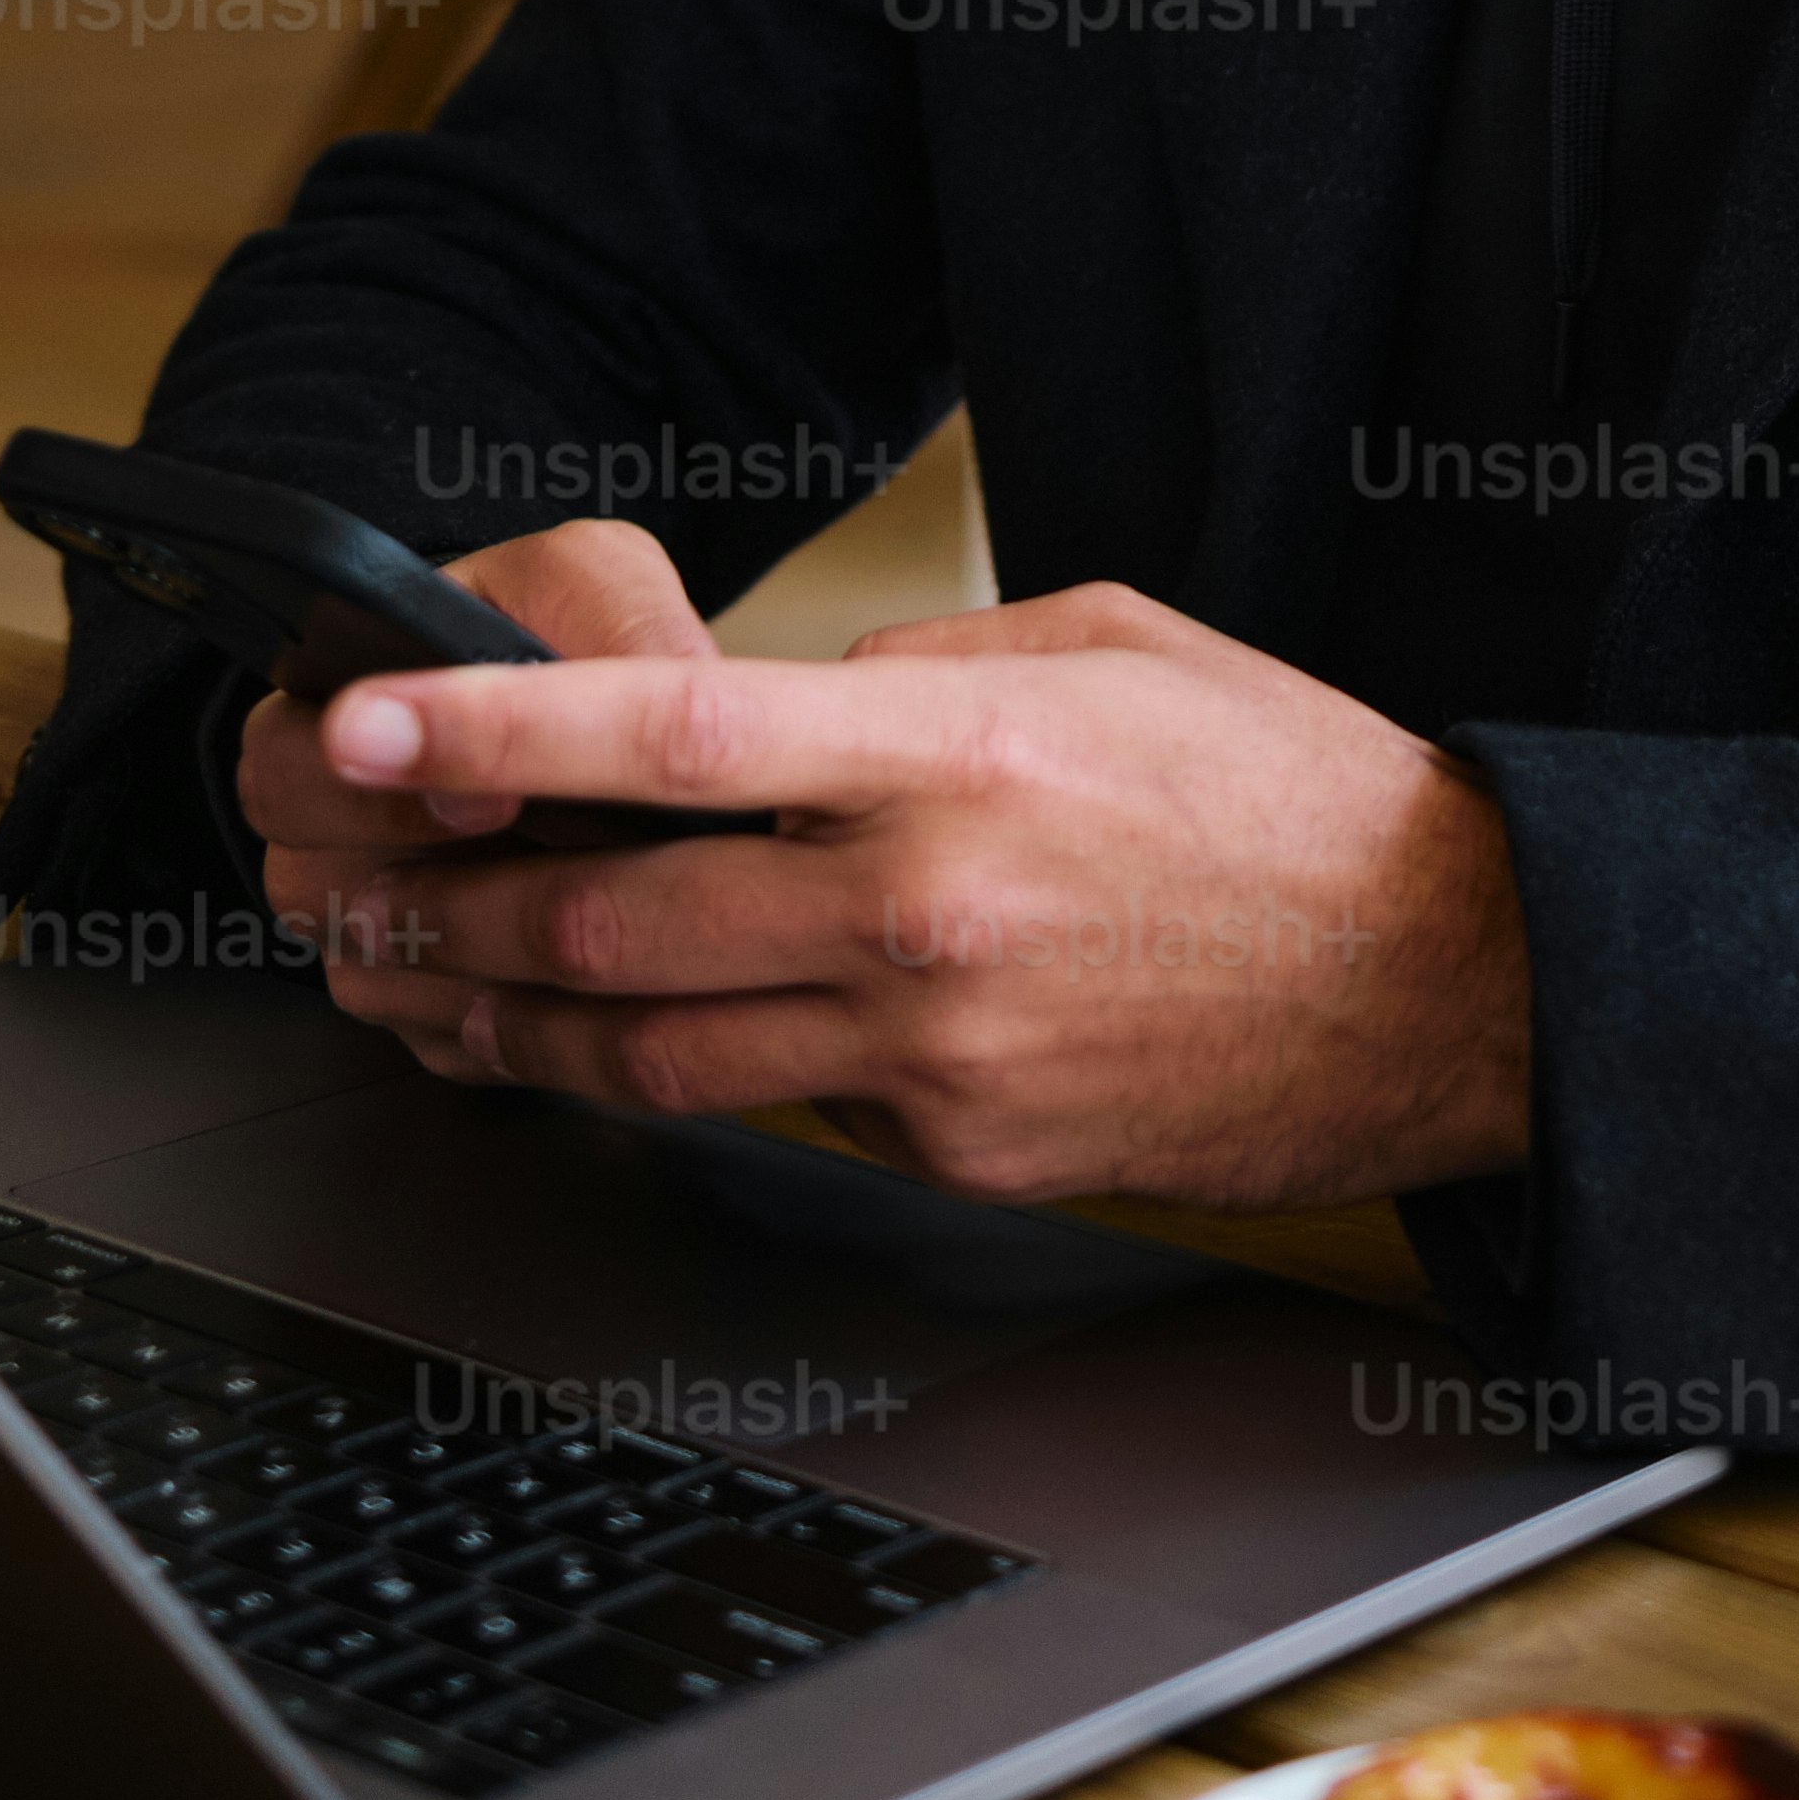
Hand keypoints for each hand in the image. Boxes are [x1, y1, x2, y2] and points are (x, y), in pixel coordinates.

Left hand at [267, 550, 1532, 1209]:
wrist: (1452, 982)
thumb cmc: (1290, 798)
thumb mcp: (1108, 647)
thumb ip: (919, 672)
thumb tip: (786, 711)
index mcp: (956, 754)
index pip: (668, 742)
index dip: (490, 737)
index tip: (363, 727)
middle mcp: (927, 910)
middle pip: (614, 930)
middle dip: (444, 918)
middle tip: (346, 899)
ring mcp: (941, 1054)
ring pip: (659, 1057)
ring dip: (516, 1030)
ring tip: (425, 996)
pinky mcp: (969, 1152)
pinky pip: (790, 1113)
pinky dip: (698, 1076)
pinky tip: (640, 1046)